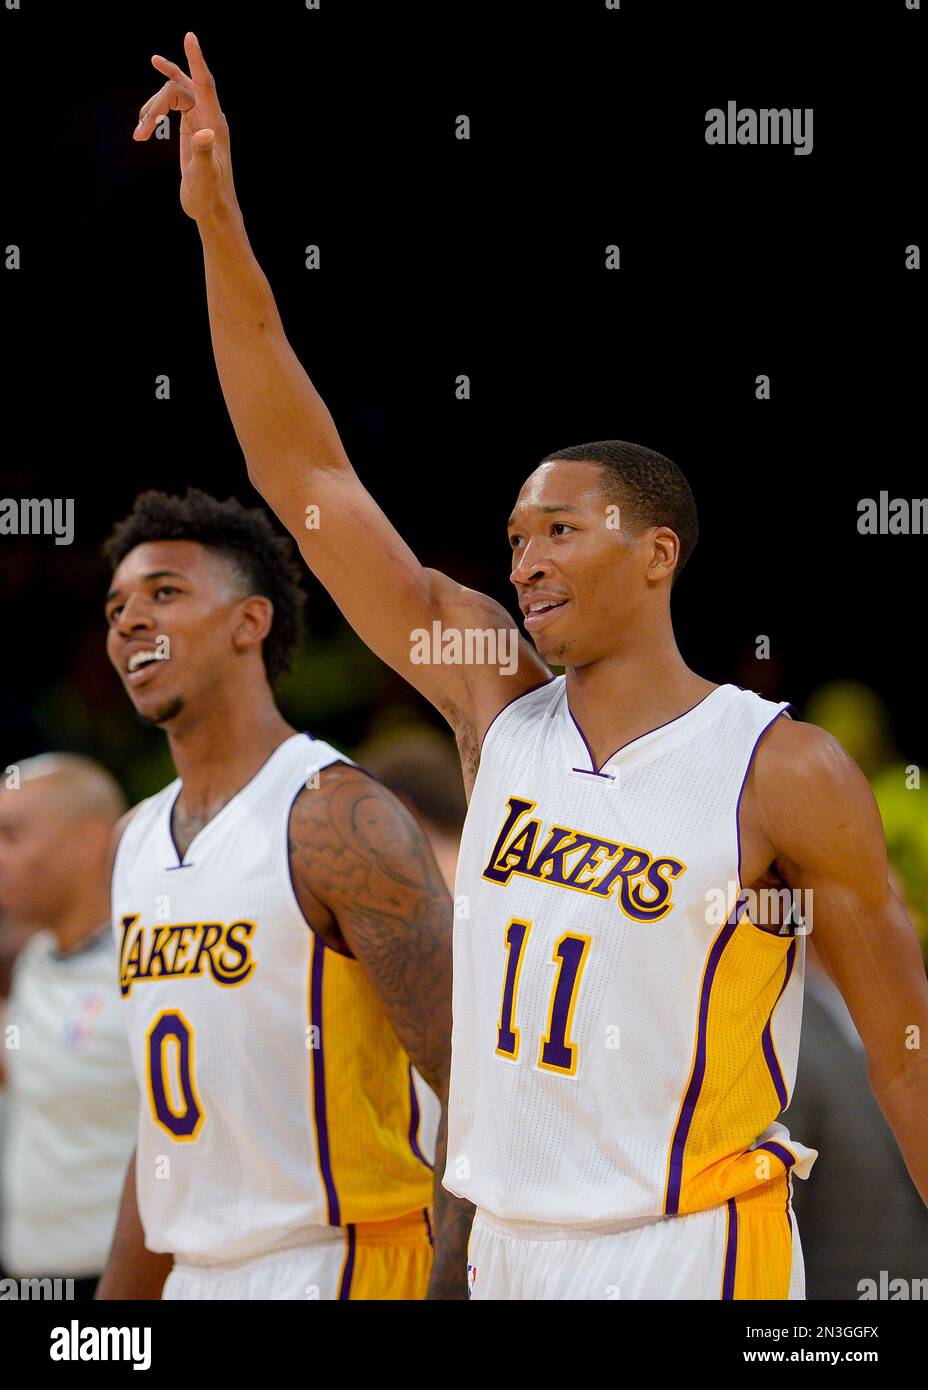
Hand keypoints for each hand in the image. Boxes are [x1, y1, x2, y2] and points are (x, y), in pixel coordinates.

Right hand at [133, 31, 235, 223]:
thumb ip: (203, 154)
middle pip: (179, 89)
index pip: (205, 83)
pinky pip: (171, 107)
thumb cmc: (209, 196)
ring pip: (171, 97)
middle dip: (156, 103)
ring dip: (151, 111)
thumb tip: (204, 132)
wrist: (212, 210)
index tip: (189, 36)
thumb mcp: (203, 177)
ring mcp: (200, 120)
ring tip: (139, 135)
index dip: (196, 60)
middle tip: (142, 128)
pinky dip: (154, 116)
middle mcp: (209, 117)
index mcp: (214, 123)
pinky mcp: (191, 128)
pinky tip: (142, 130)